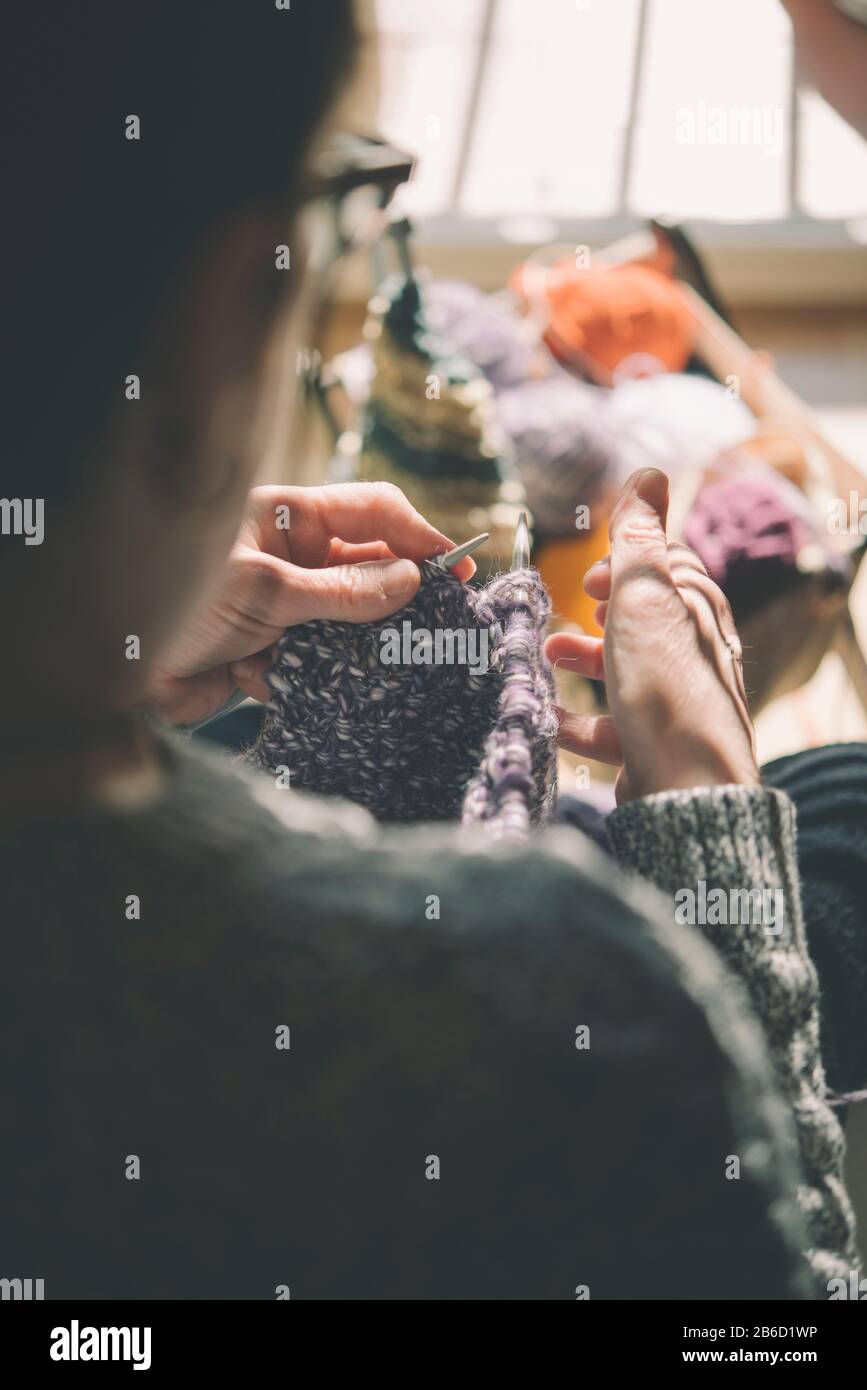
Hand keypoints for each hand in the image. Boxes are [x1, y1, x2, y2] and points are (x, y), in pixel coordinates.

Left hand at [147, 481, 475, 724]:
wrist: (109, 667)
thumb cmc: (177, 602)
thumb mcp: (266, 590)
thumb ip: (343, 590)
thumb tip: (411, 580)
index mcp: (288, 519)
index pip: (373, 513)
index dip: (419, 535)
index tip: (458, 568)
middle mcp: (291, 558)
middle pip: (370, 571)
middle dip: (393, 602)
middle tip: (435, 629)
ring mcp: (283, 608)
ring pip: (348, 627)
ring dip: (338, 650)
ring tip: (330, 663)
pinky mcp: (270, 656)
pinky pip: (313, 668)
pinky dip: (294, 679)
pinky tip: (255, 678)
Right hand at [545, 469, 757, 802]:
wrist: (684, 786)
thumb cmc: (664, 684)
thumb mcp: (645, 596)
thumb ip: (639, 537)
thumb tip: (650, 473)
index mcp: (698, 614)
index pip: (669, 570)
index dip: (628, 562)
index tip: (593, 579)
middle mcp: (693, 656)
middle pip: (644, 620)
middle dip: (602, 612)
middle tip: (578, 611)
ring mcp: (673, 704)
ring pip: (624, 672)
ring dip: (582, 660)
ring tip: (546, 656)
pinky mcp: (652, 748)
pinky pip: (610, 727)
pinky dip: (575, 719)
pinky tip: (544, 715)